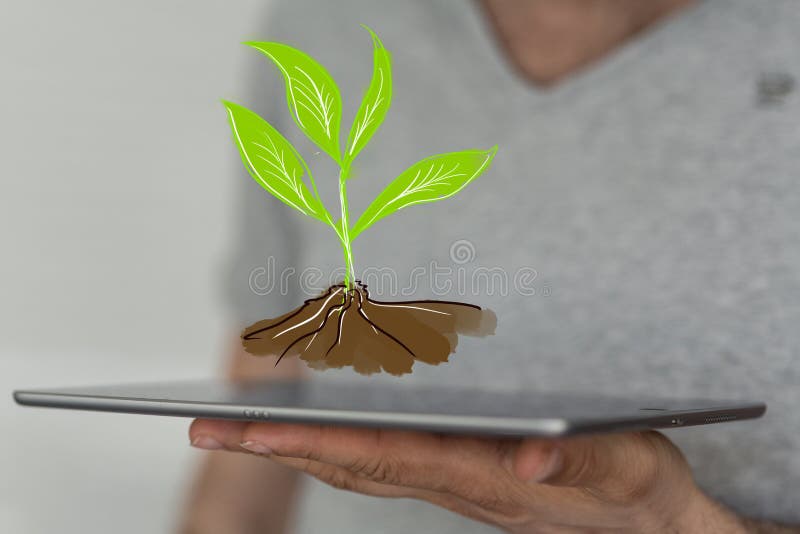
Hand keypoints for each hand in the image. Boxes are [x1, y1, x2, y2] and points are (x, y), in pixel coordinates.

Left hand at [189, 420, 746, 532]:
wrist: (653, 526)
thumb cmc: (637, 493)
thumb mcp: (627, 466)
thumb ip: (580, 460)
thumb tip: (529, 451)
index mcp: (485, 476)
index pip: (385, 457)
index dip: (319, 443)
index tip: (256, 430)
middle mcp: (458, 483)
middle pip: (351, 464)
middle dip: (276, 447)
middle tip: (208, 427)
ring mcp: (455, 484)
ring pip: (360, 467)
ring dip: (298, 448)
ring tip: (243, 429)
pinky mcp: (463, 478)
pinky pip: (385, 466)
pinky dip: (340, 450)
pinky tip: (323, 437)